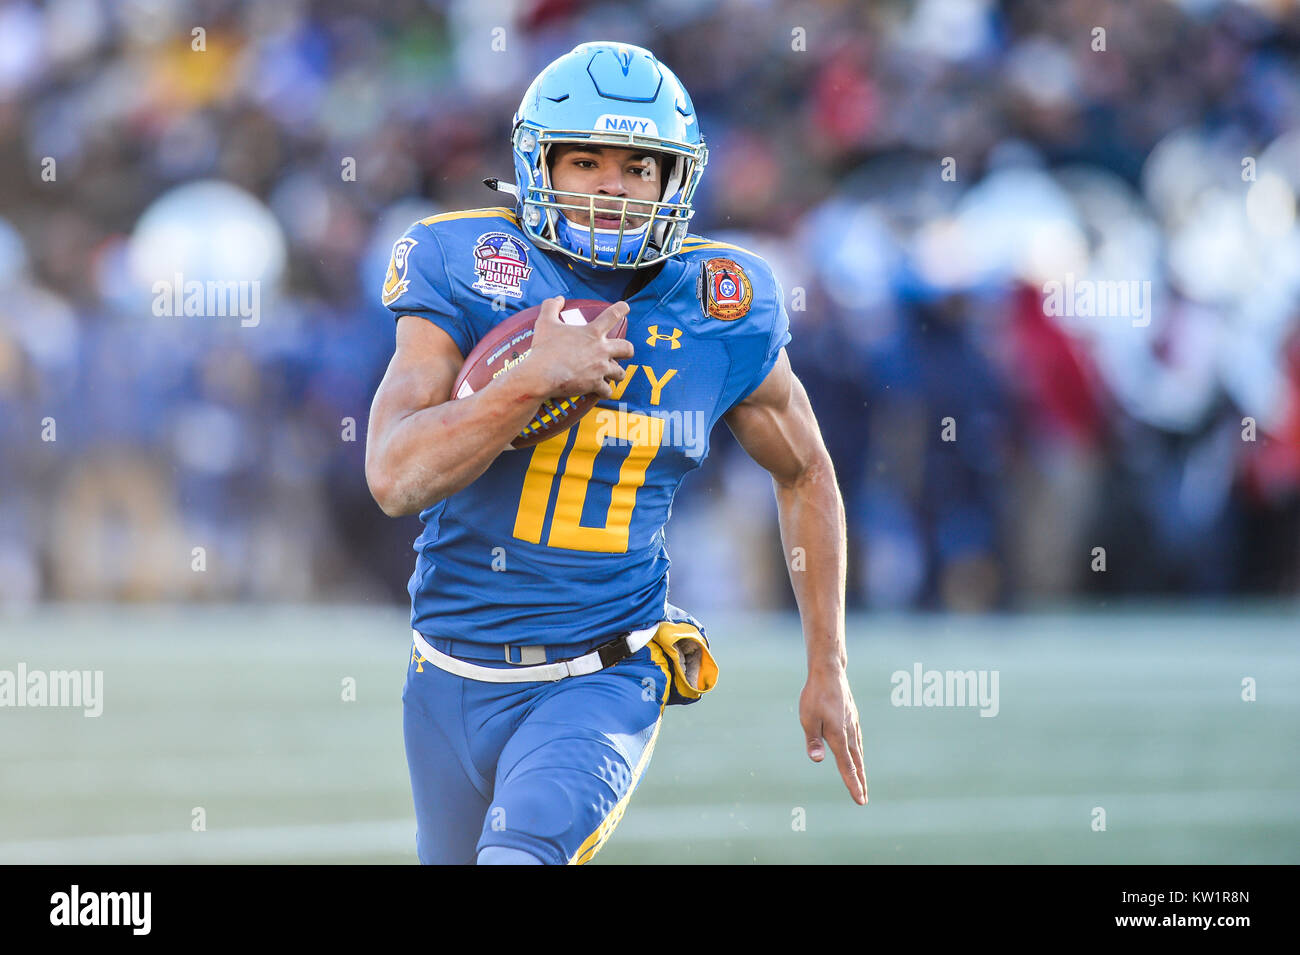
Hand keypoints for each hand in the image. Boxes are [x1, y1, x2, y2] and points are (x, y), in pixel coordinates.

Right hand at [514, 296, 634, 400]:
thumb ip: (551, 306)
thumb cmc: (544, 348)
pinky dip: (604, 391)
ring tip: (612, 375)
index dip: (622, 309)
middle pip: (627, 348)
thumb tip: (558, 299)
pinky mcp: (595, 384)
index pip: (613, 315)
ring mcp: (600, 368)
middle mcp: (601, 350)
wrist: (542, 375)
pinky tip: (602, 391)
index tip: (625, 307)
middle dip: (627, 350)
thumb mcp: (545, 322)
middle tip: (622, 352)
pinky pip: (607, 391)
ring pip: (620, 373)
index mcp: (592, 332)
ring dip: (617, 374)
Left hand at [800, 666, 866, 804]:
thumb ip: (813, 740)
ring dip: (860, 768)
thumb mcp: (808, 718)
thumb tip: (818, 760)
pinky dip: (858, 752)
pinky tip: (856, 754)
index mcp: (838, 735)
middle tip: (863, 799)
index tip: (860, 800)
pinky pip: (857, 740)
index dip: (853, 784)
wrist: (829, 671)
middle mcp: (849, 732)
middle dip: (860, 781)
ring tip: (862, 781)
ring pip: (858, 751)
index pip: (847, 765)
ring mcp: (852, 724)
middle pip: (856, 762)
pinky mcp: (851, 717)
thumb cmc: (815, 695)